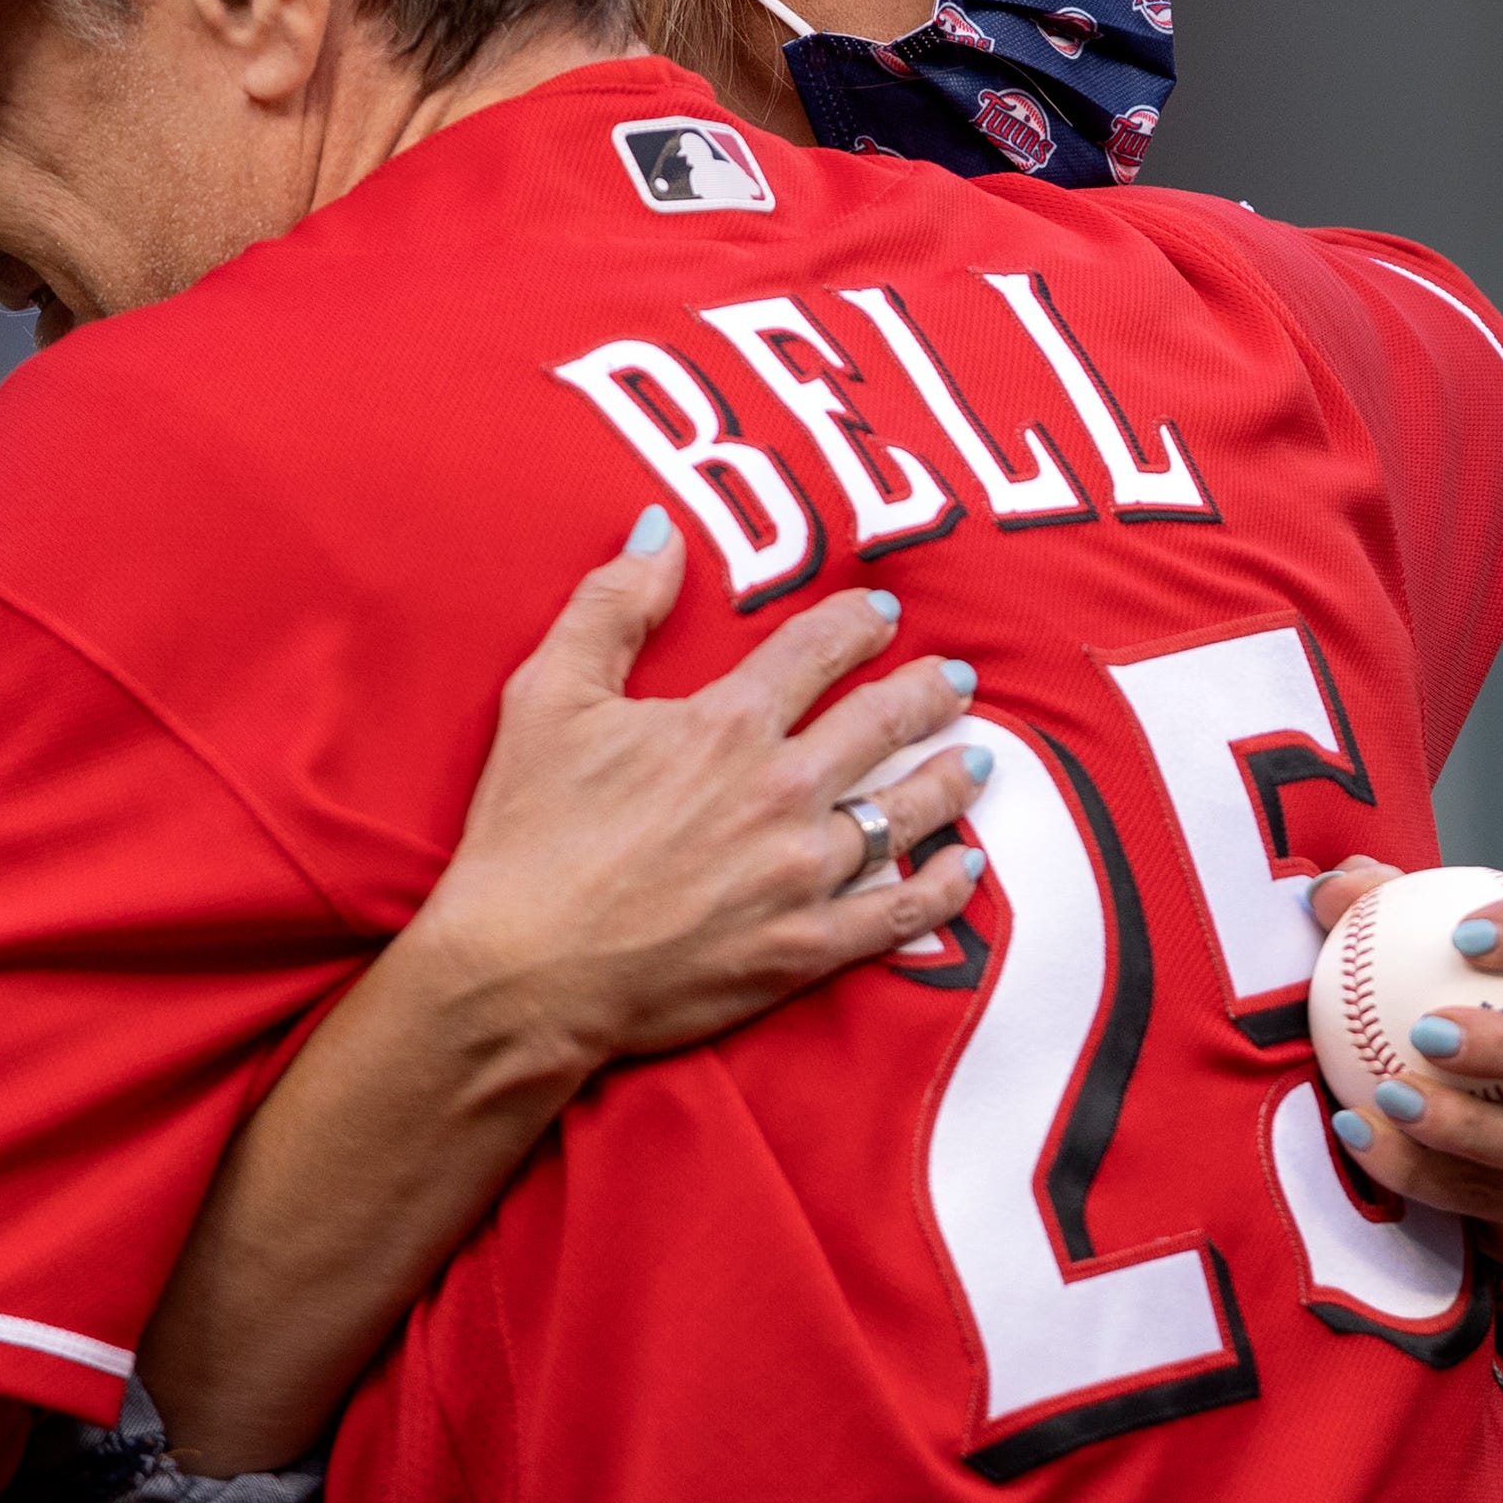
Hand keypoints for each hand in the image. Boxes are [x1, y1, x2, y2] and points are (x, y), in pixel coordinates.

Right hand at [406, 506, 993, 1095]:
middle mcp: (782, 792)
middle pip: (883, 725)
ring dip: (951, 780)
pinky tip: (966, 866)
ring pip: (906, 813)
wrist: (522, 972)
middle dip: (930, 694)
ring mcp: (801, 874)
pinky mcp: (803, 949)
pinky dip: (942, 887)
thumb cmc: (527, 835)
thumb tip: (660, 530)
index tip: (884, 615)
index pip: (820, 651)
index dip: (858, 624)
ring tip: (981, 759)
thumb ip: (610, 606)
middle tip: (959, 681)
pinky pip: (899, 913)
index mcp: (727, 725)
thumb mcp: (548, 697)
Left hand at [1308, 858, 1502, 1266]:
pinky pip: (1494, 1193)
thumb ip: (1402, 913)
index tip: (1460, 934)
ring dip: (1466, 1124)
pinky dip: (1421, 1167)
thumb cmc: (1496, 1024)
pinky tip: (1362, 1137)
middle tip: (1428, 1029)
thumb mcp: (1461, 965)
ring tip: (1390, 1094)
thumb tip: (1334, 888)